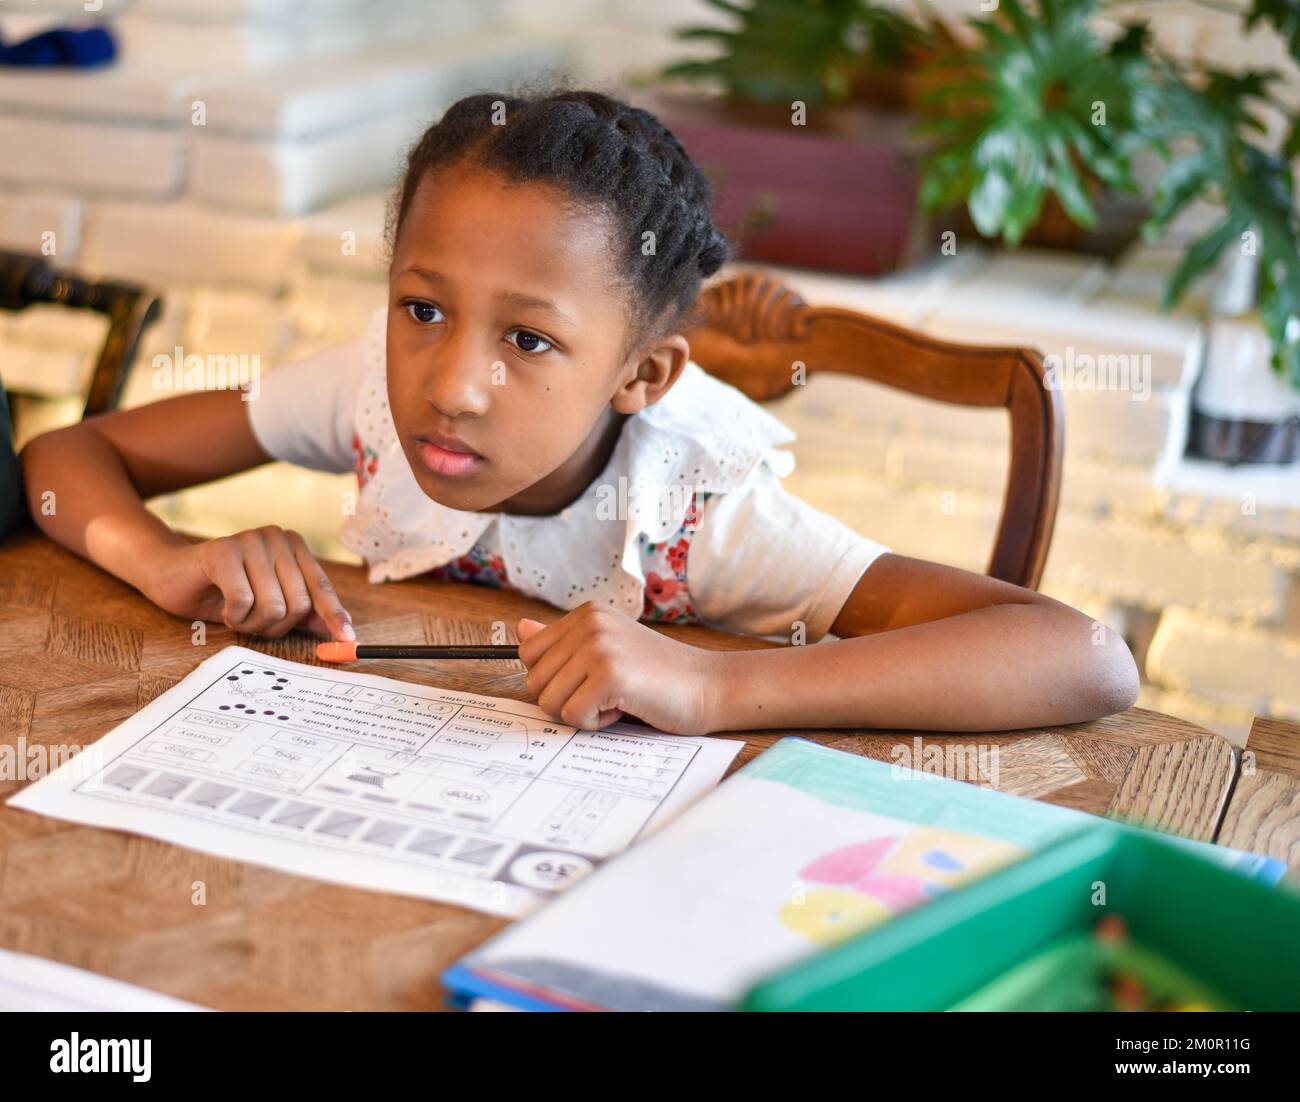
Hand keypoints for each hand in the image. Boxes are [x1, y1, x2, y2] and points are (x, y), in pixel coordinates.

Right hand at [146, 525, 354, 639]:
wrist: (171, 575)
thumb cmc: (223, 591)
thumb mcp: (269, 603)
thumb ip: (305, 613)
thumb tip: (342, 630)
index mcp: (295, 547)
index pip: (321, 587)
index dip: (333, 615)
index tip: (347, 639)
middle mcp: (278, 538)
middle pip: (298, 604)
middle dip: (275, 627)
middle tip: (252, 622)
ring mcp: (251, 540)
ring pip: (274, 607)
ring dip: (252, 624)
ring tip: (236, 613)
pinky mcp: (223, 550)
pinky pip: (244, 602)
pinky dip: (233, 616)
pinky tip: (222, 606)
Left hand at [516, 602, 718, 735]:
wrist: (709, 686)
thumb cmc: (660, 675)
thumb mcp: (607, 652)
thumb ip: (563, 643)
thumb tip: (520, 629)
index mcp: (587, 614)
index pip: (529, 654)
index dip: (556, 679)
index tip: (592, 679)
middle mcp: (589, 623)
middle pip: (535, 681)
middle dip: (568, 699)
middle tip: (610, 691)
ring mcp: (599, 646)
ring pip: (549, 702)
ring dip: (583, 712)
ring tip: (619, 697)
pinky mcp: (609, 674)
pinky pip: (573, 716)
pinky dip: (597, 723)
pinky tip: (626, 706)